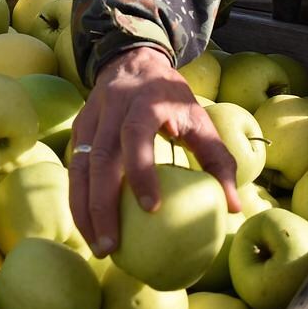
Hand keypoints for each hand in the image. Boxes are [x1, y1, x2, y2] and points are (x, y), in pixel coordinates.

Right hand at [67, 46, 240, 258]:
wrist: (134, 61)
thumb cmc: (172, 98)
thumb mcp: (200, 120)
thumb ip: (218, 160)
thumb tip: (233, 208)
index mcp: (145, 101)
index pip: (136, 134)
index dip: (140, 169)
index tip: (152, 208)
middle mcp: (113, 107)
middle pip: (99, 157)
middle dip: (101, 205)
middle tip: (112, 246)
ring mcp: (91, 117)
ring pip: (79, 165)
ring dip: (83, 209)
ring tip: (97, 246)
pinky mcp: (79, 128)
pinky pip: (74, 166)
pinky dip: (78, 198)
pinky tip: (89, 227)